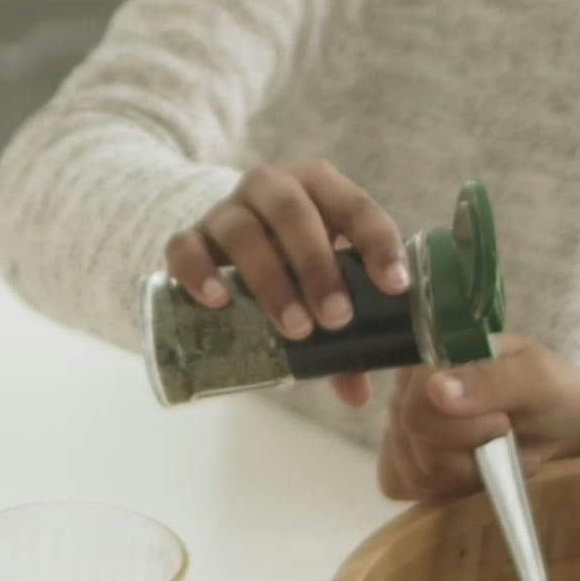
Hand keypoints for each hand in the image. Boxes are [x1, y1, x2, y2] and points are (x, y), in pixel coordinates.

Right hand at [165, 165, 406, 407]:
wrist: (228, 236)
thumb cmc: (293, 258)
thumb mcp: (324, 278)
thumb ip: (344, 331)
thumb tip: (356, 394)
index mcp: (319, 186)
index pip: (354, 205)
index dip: (378, 243)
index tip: (394, 287)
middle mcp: (271, 187)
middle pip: (293, 213)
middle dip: (318, 267)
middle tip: (337, 318)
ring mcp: (225, 210)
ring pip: (243, 232)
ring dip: (270, 281)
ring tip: (294, 328)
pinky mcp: (188, 236)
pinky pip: (185, 247)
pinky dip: (199, 272)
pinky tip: (219, 301)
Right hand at [378, 340, 579, 502]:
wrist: (560, 426)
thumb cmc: (550, 392)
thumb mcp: (538, 379)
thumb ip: (493, 380)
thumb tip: (438, 390)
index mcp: (432, 357)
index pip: (416, 401)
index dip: (461, 426)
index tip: (503, 423)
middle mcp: (405, 389)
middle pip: (413, 436)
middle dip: (469, 449)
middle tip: (506, 437)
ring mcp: (400, 426)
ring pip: (414, 468)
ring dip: (466, 473)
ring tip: (498, 455)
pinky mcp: (403, 462)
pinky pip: (404, 485)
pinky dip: (446, 488)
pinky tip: (473, 472)